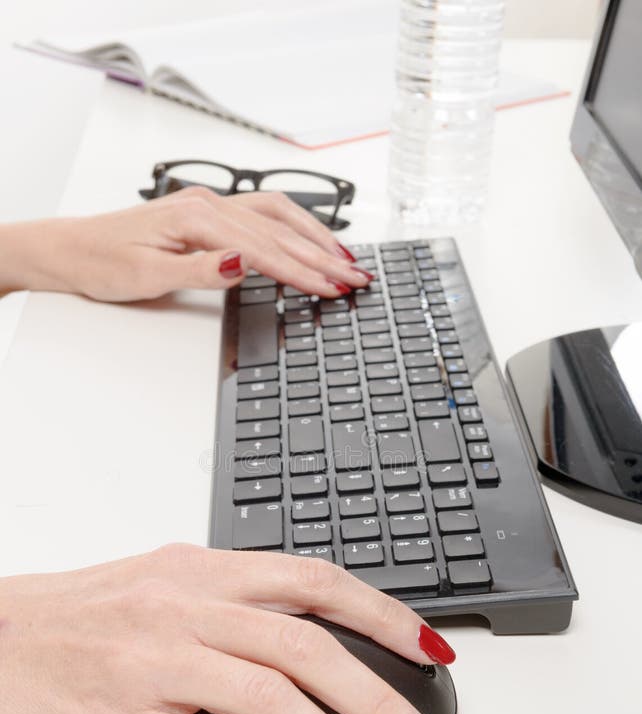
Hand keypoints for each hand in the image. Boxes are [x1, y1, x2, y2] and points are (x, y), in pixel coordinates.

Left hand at [0, 189, 372, 301]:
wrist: (75, 250)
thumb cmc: (105, 262)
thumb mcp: (147, 275)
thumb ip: (200, 269)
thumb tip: (242, 263)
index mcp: (196, 217)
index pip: (263, 249)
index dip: (303, 271)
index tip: (333, 288)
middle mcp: (209, 204)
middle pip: (279, 230)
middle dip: (323, 256)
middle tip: (357, 278)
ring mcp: (212, 205)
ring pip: (277, 216)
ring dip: (315, 237)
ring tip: (346, 259)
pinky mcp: (211, 213)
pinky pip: (263, 214)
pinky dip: (293, 227)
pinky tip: (310, 238)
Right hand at [0, 545, 454, 713]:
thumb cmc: (82, 613)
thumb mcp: (165, 581)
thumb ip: (237, 599)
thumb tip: (317, 630)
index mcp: (202, 568)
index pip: (314, 581)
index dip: (382, 614)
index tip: (428, 646)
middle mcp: (185, 607)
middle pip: (307, 646)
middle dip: (378, 695)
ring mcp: (154, 664)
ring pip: (271, 699)